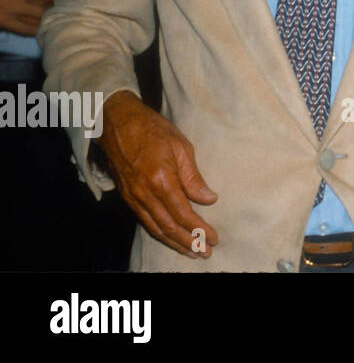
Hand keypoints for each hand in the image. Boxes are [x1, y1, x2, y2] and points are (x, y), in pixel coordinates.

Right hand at [99, 90, 218, 257]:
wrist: (117, 122)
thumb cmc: (153, 129)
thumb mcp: (181, 146)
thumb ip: (193, 177)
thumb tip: (209, 199)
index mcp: (161, 180)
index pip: (184, 214)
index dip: (200, 229)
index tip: (214, 238)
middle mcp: (145, 194)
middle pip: (169, 227)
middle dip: (189, 243)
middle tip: (205, 253)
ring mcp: (133, 197)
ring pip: (155, 228)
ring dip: (174, 243)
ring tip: (191, 252)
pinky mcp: (127, 196)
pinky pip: (144, 221)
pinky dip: (158, 233)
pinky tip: (169, 238)